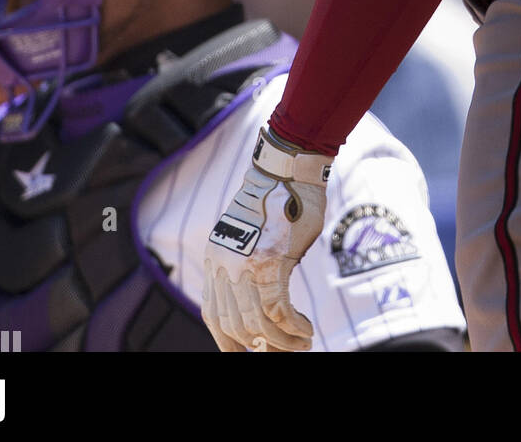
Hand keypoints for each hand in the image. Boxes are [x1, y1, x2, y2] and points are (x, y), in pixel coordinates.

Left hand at [202, 126, 331, 352]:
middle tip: (283, 352)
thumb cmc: (281, 200)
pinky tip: (307, 330)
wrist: (287, 167)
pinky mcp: (269, 262)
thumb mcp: (255, 236)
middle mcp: (223, 265)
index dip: (229, 341)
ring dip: (282, 343)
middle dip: (260, 347)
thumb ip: (251, 266)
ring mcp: (244, 265)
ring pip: (257, 325)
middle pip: (234, 326)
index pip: (213, 315)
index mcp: (216, 258)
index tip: (249, 352)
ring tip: (301, 345)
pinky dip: (294, 327)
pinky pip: (278, 311)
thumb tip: (266, 304)